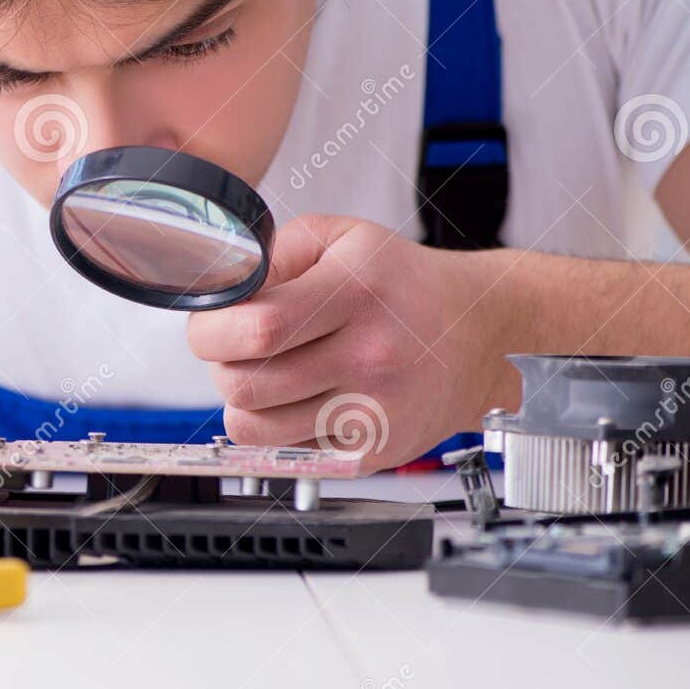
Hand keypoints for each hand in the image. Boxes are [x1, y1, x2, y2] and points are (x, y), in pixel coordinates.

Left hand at [186, 215, 520, 469]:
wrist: (479, 333)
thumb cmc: (402, 284)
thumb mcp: (341, 237)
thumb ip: (273, 254)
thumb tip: (222, 291)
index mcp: (357, 292)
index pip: (255, 328)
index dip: (210, 330)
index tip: (209, 324)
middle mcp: (370, 354)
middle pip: (246, 383)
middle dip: (220, 365)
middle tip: (237, 350)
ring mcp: (374, 410)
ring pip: (256, 428)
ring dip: (243, 402)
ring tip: (267, 374)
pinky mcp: (373, 450)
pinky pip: (287, 451)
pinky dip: (278, 429)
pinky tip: (302, 400)